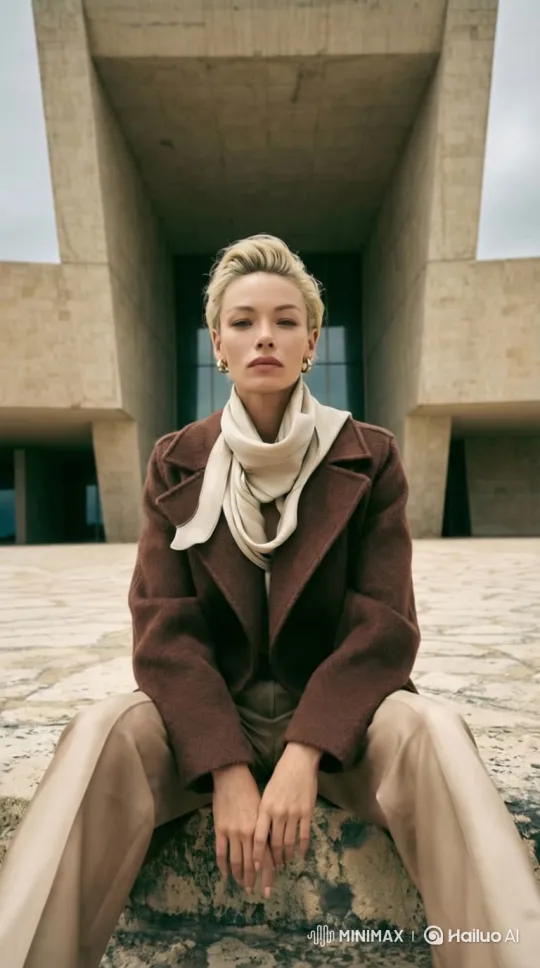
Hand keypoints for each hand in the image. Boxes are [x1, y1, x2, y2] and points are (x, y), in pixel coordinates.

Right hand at [212, 764, 274, 895]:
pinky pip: (221, 852)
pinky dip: (223, 865)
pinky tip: (226, 873)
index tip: (267, 890)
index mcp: (262, 829)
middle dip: (253, 880)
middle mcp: (249, 834)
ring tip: (241, 884)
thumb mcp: (263, 810)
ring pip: (236, 861)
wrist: (233, 777)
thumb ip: (266, 830)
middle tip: (253, 892)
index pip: (265, 858)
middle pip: (251, 864)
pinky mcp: (220, 829)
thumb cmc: (251, 791)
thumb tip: (269, 850)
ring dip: (239, 875)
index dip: (266, 875)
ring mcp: (233, 832)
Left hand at [253, 742, 319, 870]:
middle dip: (274, 860)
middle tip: (273, 870)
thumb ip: (263, 813)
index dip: (257, 855)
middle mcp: (278, 813)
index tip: (256, 868)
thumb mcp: (266, 793)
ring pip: (289, 842)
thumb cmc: (279, 776)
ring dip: (287, 855)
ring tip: (285, 862)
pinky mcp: (307, 812)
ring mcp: (294, 813)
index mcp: (265, 808)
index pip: (259, 838)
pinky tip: (301, 854)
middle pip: (275, 843)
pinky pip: (304, 835)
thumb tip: (261, 833)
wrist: (299, 762)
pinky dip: (302, 847)